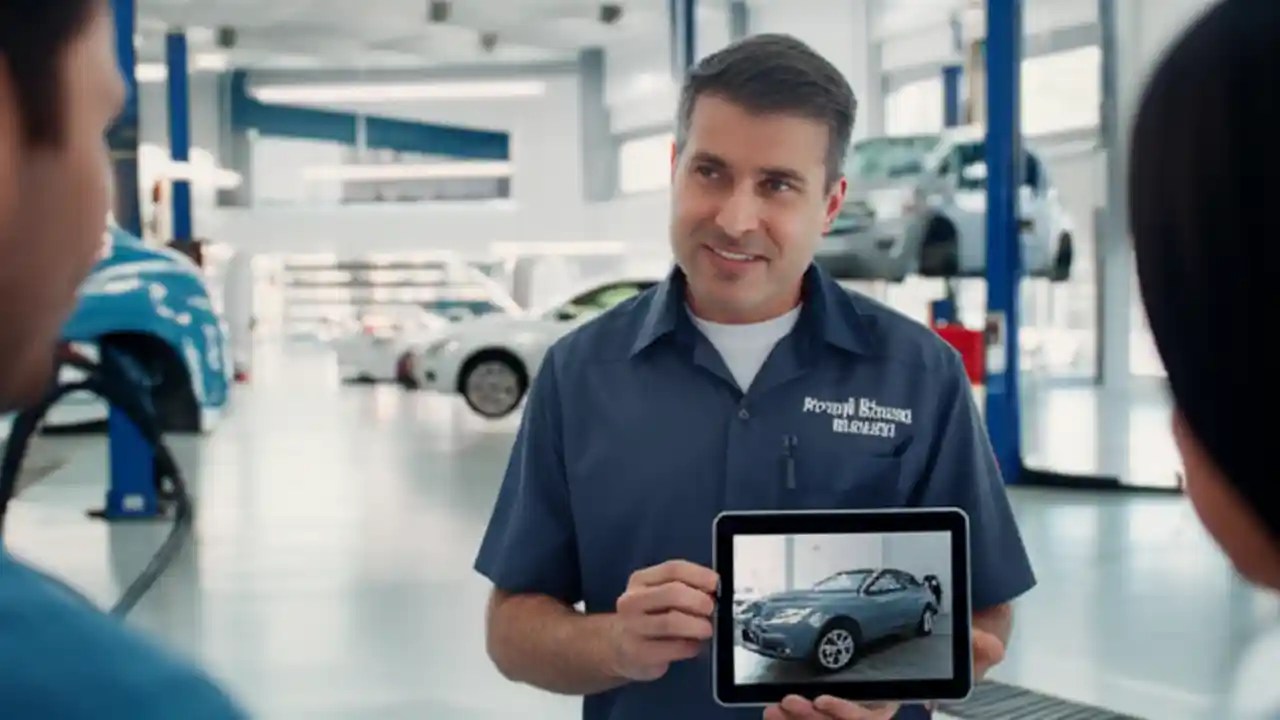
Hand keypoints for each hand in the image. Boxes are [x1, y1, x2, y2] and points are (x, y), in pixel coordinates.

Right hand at [607, 560, 718, 682]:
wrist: (616, 648)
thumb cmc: (647, 618)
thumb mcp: (658, 595)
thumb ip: (683, 588)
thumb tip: (714, 590)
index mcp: (640, 580)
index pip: (673, 569)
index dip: (699, 575)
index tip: (715, 583)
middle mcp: (632, 601)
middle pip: (673, 593)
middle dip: (700, 601)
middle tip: (711, 609)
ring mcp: (633, 628)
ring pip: (673, 622)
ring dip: (698, 625)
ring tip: (705, 629)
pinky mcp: (640, 653)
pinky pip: (675, 647)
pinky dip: (691, 646)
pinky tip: (692, 645)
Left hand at [763, 623, 1008, 717]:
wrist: (936, 643)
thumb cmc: (943, 652)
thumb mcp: (964, 649)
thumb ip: (976, 649)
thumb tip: (992, 646)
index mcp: (895, 700)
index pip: (871, 718)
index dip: (847, 714)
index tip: (824, 700)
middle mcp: (871, 707)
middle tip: (787, 703)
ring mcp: (850, 703)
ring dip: (796, 719)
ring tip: (774, 706)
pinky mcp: (833, 696)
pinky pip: (810, 713)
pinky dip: (790, 714)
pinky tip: (771, 706)